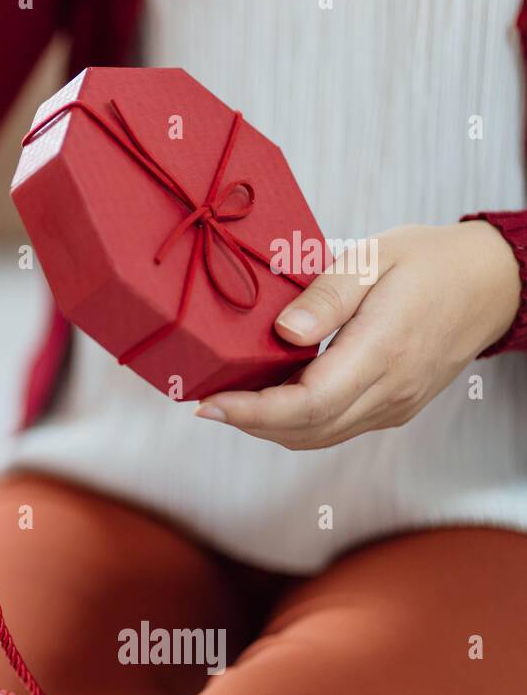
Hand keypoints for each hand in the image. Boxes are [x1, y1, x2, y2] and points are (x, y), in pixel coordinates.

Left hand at [195, 221, 520, 448]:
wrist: (490, 283)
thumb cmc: (429, 262)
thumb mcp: (373, 258)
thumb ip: (326, 296)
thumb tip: (283, 332)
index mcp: (384, 350)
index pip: (308, 403)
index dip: (253, 412)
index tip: (210, 404)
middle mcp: (391, 390)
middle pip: (307, 429)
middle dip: (248, 423)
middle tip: (204, 402)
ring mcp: (394, 406)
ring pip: (318, 437)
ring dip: (268, 427)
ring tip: (227, 403)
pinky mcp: (393, 409)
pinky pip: (334, 428)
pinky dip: (294, 422)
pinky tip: (268, 400)